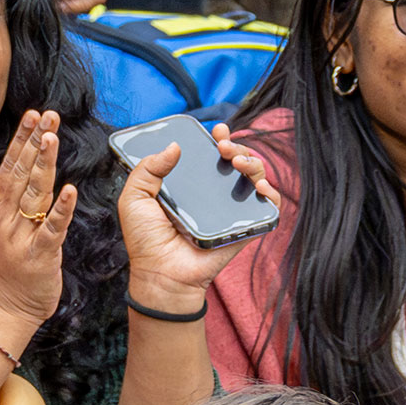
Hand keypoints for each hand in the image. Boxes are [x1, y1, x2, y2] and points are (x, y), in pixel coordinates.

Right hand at [0, 109, 74, 328]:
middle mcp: (5, 220)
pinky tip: (69, 191)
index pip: (10, 167)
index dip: (22, 140)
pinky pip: (51, 230)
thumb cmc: (11, 268)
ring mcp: (19, 238)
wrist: (5, 309)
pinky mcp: (38, 257)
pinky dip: (60, 210)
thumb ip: (16, 200)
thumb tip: (29, 168)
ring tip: (52, 138)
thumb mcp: (5, 228)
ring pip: (33, 195)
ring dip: (43, 164)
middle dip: (33, 141)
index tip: (33, 115)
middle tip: (46, 115)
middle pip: (20, 173)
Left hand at [116, 120, 278, 304]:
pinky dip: (270, 193)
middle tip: (224, 147)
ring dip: (252, 162)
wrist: (161, 273)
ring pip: (254, 176)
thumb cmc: (146, 241)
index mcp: (190, 184)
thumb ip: (146, 170)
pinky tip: (259, 187)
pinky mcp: (245, 227)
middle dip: (236, 146)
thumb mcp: (134, 199)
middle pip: (236, 160)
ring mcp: (231, 210)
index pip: (211, 154)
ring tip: (237, 163)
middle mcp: (213, 194)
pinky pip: (268, 207)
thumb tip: (173, 146)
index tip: (216, 131)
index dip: (219, 139)